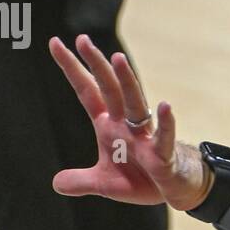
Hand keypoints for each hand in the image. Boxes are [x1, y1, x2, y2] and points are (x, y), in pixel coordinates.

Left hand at [49, 34, 211, 209]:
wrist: (173, 190)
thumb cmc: (142, 179)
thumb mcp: (104, 184)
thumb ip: (80, 181)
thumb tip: (56, 184)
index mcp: (109, 126)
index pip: (88, 92)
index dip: (72, 69)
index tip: (55, 43)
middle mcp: (126, 125)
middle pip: (110, 89)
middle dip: (97, 65)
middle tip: (82, 40)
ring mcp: (145, 137)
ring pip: (135, 103)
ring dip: (127, 81)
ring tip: (118, 58)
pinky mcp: (163, 155)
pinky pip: (164, 136)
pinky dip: (166, 122)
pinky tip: (166, 106)